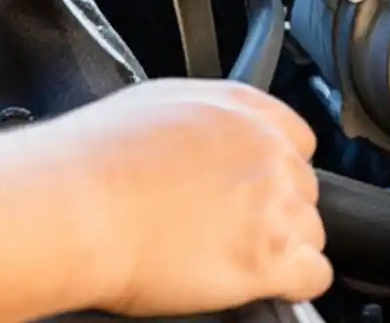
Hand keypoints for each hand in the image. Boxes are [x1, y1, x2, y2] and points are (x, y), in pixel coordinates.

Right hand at [44, 81, 330, 315]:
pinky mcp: (269, 257)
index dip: (274, 171)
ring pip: (310, 233)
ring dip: (282, 248)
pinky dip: (292, 285)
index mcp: (244, 109)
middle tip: (229, 227)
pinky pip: (314, 276)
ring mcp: (274, 204)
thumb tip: (209, 140)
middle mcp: (268, 150)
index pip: (298, 141)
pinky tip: (257, 283)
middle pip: (303, 189)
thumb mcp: (157, 104)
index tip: (253, 190)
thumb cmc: (94, 159)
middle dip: (275, 211)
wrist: (75, 205)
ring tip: (230, 257)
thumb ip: (205, 120)